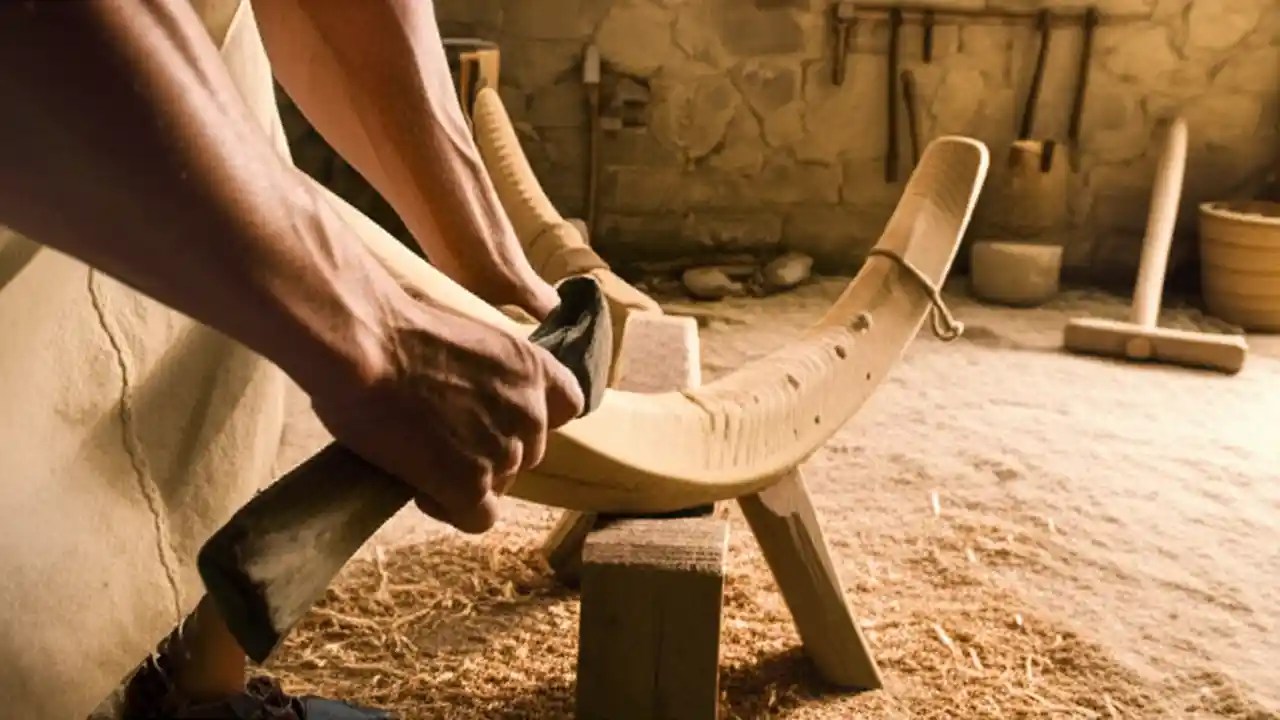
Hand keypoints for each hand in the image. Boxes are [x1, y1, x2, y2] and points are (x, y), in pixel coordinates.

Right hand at [307, 292, 583, 532]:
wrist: (367, 345)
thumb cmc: (398, 329)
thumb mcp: (467, 336)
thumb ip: (491, 372)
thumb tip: (477, 398)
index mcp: (533, 367)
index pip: (567, 405)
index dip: (531, 418)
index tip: (499, 418)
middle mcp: (530, 411)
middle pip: (526, 453)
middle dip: (489, 452)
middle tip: (441, 439)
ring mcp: (503, 451)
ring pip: (499, 487)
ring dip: (466, 480)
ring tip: (421, 459)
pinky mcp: (471, 486)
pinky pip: (479, 518)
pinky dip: (451, 509)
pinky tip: (421, 489)